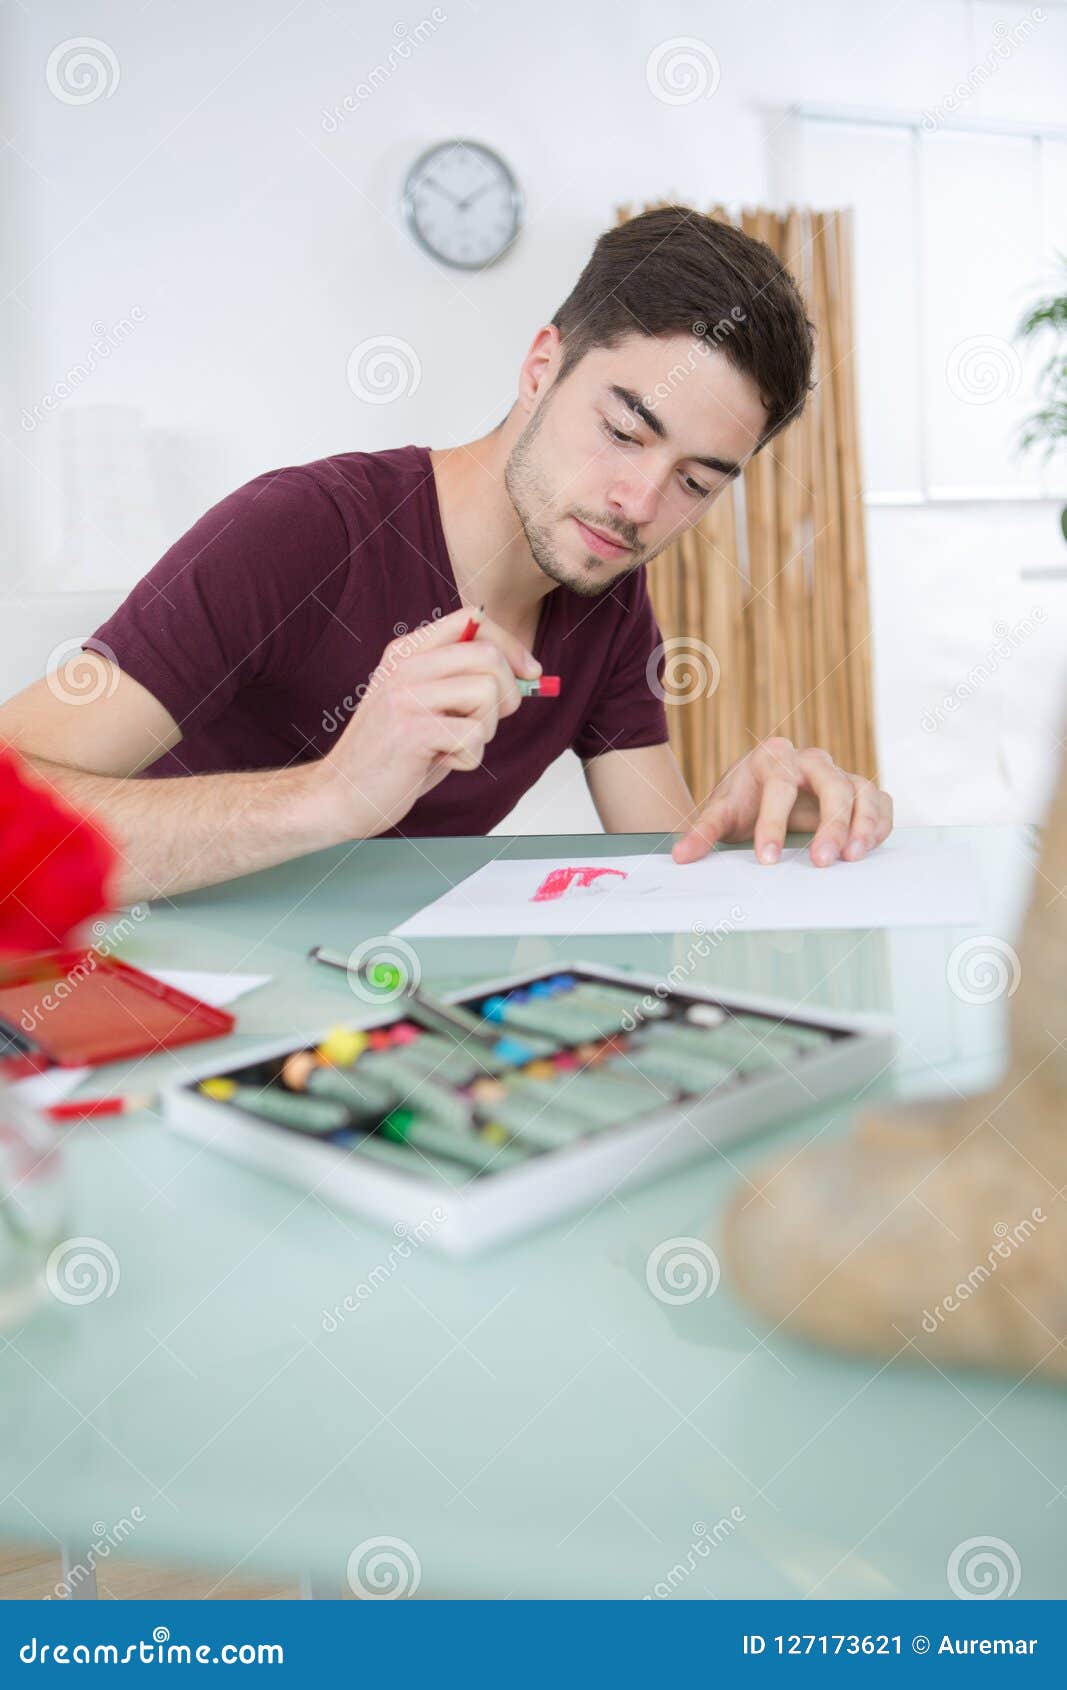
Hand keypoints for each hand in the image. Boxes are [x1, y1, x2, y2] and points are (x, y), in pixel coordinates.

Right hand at [315, 608, 539, 836]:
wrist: (341, 795)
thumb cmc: (391, 756)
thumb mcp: (426, 706)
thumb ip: (464, 683)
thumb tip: (525, 674)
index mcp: (407, 652)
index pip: (473, 620)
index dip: (510, 645)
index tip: (528, 674)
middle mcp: (405, 665)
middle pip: (488, 655)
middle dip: (507, 694)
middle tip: (484, 724)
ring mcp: (405, 694)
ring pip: (488, 692)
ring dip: (485, 730)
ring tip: (452, 745)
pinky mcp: (411, 729)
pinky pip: (475, 735)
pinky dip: (469, 758)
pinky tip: (439, 762)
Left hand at [672, 736, 892, 867]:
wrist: (759, 790)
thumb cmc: (742, 799)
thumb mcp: (720, 812)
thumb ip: (704, 832)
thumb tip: (681, 856)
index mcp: (773, 758)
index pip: (778, 788)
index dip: (773, 824)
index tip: (767, 859)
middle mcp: (811, 761)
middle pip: (830, 784)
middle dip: (829, 824)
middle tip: (821, 861)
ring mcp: (838, 773)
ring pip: (861, 790)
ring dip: (862, 823)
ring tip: (853, 857)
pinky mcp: (858, 790)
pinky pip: (879, 801)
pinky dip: (880, 822)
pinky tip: (870, 848)